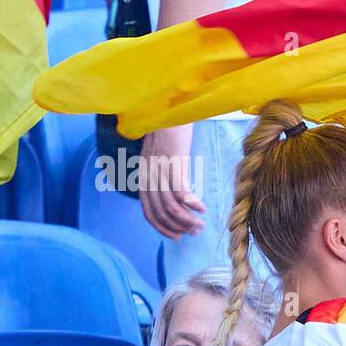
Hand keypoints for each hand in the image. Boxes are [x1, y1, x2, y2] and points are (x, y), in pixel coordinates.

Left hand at [138, 123, 205, 239]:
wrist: (167, 109)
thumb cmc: (168, 132)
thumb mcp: (158, 156)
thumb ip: (161, 174)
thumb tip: (176, 193)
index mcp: (143, 177)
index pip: (148, 211)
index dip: (162, 228)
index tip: (177, 236)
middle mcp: (149, 177)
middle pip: (160, 212)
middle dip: (177, 227)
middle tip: (194, 232)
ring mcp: (159, 171)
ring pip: (170, 206)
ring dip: (186, 219)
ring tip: (200, 224)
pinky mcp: (172, 164)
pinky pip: (180, 191)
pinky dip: (191, 203)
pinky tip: (201, 208)